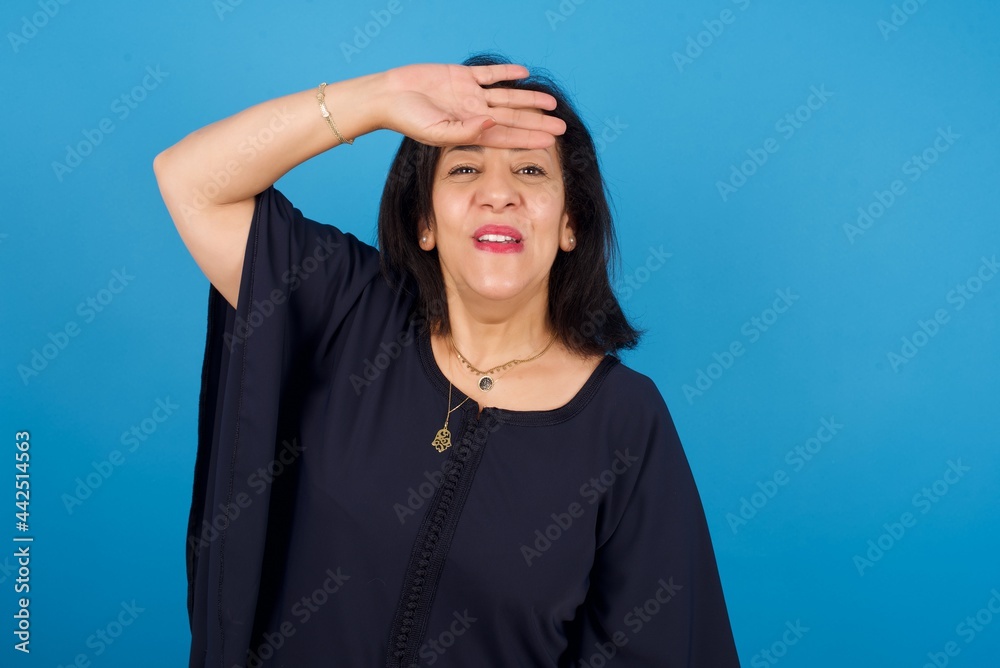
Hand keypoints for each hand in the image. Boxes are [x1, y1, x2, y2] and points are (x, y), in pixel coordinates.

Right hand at [378, 63, 566, 147]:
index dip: (529, 138)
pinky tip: (524, 73)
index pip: (507, 136)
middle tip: (561, 126)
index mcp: (470, 130)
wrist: (388, 97)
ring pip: (507, 96)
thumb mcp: (437, 132)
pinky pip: (489, 74)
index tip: (550, 141)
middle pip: (513, 118)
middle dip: (537, 122)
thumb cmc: (408, 119)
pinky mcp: (461, 76)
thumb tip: (492, 124)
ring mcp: (469, 94)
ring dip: (529, 99)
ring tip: (551, 103)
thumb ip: (466, 130)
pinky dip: (506, 73)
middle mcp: (474, 113)